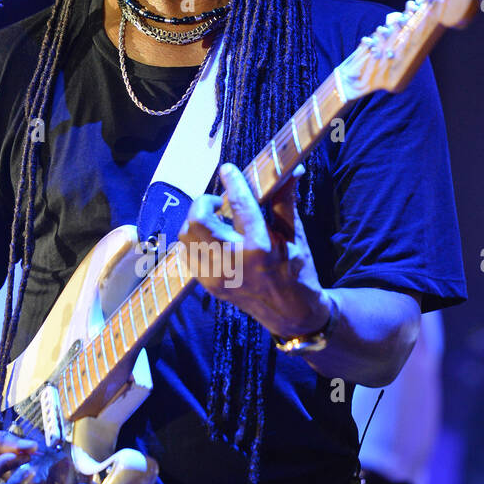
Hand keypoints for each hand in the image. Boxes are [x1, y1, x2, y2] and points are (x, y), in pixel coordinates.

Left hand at [179, 163, 329, 338]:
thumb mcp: (295, 236)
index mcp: (259, 248)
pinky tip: (214, 239)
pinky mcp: (208, 286)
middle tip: (217, 202)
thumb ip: (285, 201)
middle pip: (197, 220)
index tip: (228, 169)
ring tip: (216, 220)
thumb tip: (292, 170)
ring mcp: (216, 277)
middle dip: (204, 202)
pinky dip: (197, 240)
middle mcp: (232, 263)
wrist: (290, 314)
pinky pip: (188, 253)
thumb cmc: (297, 271)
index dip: (232, 182)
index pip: (239, 205)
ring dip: (197, 221)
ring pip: (186, 236)